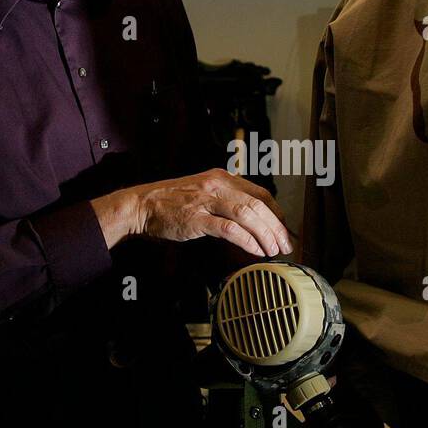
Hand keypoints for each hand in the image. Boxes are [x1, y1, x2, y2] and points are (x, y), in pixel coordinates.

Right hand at [92, 169, 291, 256]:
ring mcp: (207, 200)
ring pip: (247, 214)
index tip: (285, 230)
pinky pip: (229, 228)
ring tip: (273, 250)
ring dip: (265, 234)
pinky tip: (254, 250)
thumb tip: (254, 220)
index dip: (278, 213)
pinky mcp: (197, 218)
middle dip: (276, 227)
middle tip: (285, 244)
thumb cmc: (172, 202)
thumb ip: (227, 201)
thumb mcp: (204, 192)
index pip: (261, 193)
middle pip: (259, 205)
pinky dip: (246, 240)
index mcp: (223, 177)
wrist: (142, 204)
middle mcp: (218, 185)